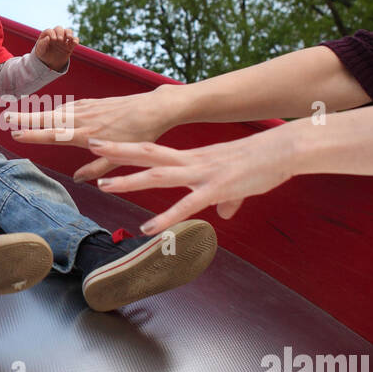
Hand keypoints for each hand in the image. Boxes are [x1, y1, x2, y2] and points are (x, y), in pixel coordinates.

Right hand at [5, 88, 173, 182]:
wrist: (154, 109)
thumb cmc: (140, 135)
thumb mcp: (120, 157)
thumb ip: (97, 168)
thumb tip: (77, 179)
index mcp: (87, 135)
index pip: (54, 135)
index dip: (34, 134)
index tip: (16, 133)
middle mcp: (83, 119)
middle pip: (48, 119)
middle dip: (26, 119)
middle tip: (5, 118)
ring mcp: (87, 108)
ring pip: (56, 111)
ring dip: (36, 113)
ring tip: (18, 116)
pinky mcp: (93, 102)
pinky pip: (68, 107)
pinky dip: (54, 110)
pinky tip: (49, 113)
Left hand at [33, 26, 78, 71]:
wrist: (51, 63)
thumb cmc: (44, 55)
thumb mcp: (40, 52)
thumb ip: (42, 45)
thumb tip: (47, 37)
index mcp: (47, 35)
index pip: (50, 31)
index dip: (52, 34)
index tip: (53, 40)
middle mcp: (56, 35)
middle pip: (59, 28)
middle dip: (60, 33)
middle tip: (60, 40)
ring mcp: (64, 39)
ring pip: (68, 31)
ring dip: (69, 33)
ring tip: (69, 38)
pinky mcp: (70, 45)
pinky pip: (75, 39)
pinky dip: (76, 40)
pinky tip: (75, 43)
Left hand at [88, 127, 299, 233]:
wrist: (283, 151)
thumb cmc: (260, 163)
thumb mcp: (236, 183)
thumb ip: (225, 200)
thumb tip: (224, 214)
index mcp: (192, 158)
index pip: (153, 150)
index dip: (127, 147)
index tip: (104, 143)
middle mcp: (191, 162)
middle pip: (146, 154)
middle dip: (117, 150)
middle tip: (90, 144)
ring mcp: (201, 175)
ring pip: (157, 176)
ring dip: (129, 181)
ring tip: (104, 184)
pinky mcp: (215, 190)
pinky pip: (185, 206)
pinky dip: (165, 217)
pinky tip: (147, 228)